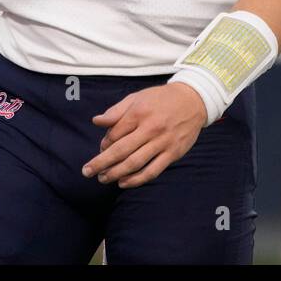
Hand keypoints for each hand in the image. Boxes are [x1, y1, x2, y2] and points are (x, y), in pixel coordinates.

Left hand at [82, 83, 207, 188]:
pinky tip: (124, 183)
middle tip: (87, 172)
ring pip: (135, 163)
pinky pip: (152, 171)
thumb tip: (96, 121)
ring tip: (103, 179)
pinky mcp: (173, 153)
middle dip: (101, 163)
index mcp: (139, 113)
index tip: (100, 149)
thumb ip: (116, 111)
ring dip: (116, 173)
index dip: (104, 144)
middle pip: (121, 150)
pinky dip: (137, 179)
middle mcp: (150, 128)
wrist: (193, 100)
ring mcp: (162, 142)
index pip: (115, 134)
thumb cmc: (161, 99)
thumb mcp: (137, 98)